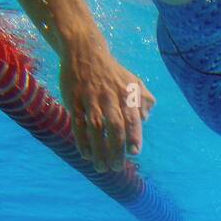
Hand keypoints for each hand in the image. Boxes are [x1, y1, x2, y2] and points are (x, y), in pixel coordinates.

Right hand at [59, 33, 153, 171]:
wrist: (85, 52)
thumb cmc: (112, 72)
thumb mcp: (134, 80)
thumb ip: (144, 99)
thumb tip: (146, 119)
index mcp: (126, 93)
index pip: (132, 117)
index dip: (134, 135)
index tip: (134, 152)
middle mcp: (109, 96)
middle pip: (115, 126)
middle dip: (116, 149)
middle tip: (117, 167)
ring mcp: (91, 98)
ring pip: (95, 128)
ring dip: (99, 150)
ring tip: (102, 167)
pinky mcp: (74, 100)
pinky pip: (78, 123)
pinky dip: (82, 140)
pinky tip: (86, 155)